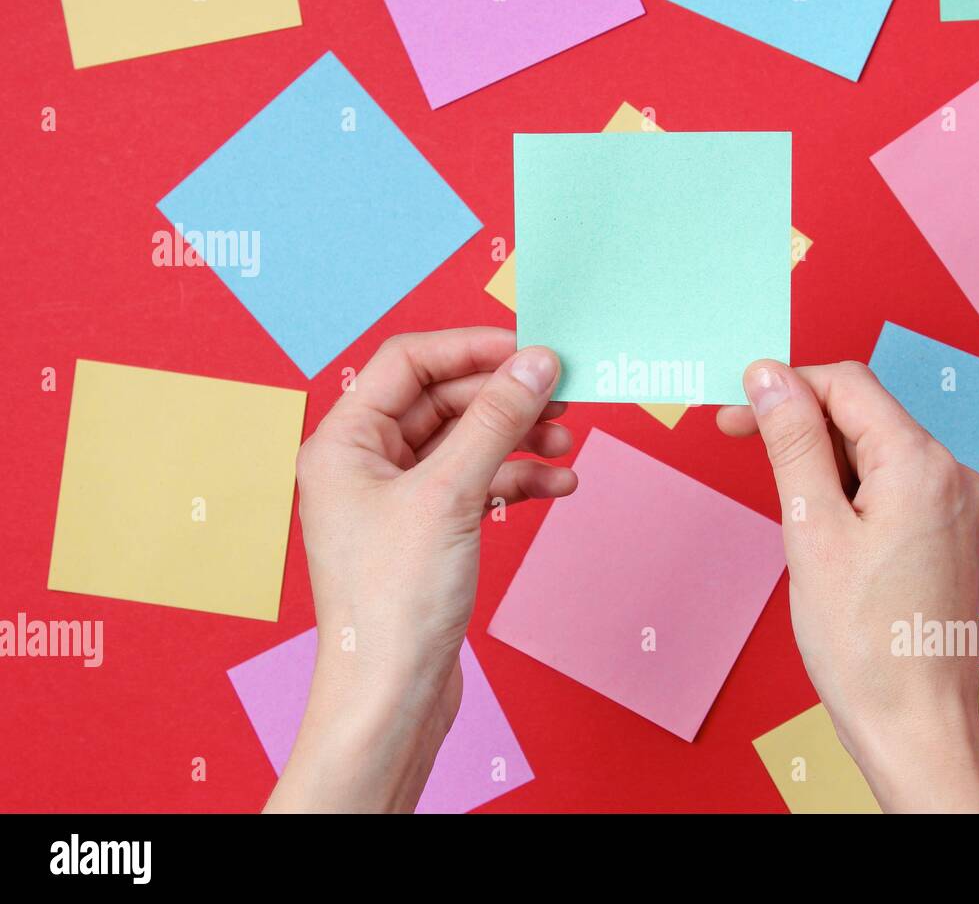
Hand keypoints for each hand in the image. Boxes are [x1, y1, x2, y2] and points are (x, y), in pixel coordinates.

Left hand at [265, 328, 574, 812]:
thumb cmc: (394, 604)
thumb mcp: (450, 495)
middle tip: (562, 398)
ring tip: (568, 444)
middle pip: (444, 400)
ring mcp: (396, 500)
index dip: (472, 348)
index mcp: (343, 442)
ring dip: (519, 439)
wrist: (392, 698)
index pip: (408, 362)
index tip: (531, 351)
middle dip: (505, 399)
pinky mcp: (427, 533)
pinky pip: (477, 484)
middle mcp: (364, 464)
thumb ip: (495, 421)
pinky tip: (559, 484)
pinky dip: (518, 480)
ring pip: (467, 443)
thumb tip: (536, 362)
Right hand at [719, 360, 978, 812]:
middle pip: (866, 415)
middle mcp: (955, 476)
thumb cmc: (864, 647)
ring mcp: (962, 508)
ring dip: (826, 462)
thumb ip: (791, 443)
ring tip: (794, 517)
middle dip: (801, 425)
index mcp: (923, 465)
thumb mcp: (811, 531)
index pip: (847, 384)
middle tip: (742, 448)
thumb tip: (769, 376)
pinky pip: (898, 488)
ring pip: (880, 452)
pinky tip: (828, 532)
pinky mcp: (956, 536)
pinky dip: (855, 492)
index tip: (736, 411)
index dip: (785, 387)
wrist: (916, 728)